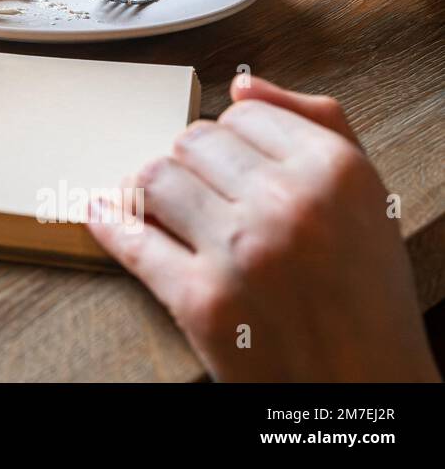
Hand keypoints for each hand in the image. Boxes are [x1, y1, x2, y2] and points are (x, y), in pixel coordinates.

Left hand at [89, 76, 439, 381]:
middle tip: (201, 191)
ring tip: (158, 205)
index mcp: (332, 170)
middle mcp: (284, 204)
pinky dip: (107, 224)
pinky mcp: (199, 300)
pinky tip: (101, 214)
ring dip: (148, 190)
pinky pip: (131, 241)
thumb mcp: (366, 198)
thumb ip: (317, 124)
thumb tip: (243, 82)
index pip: (243, 112)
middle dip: (192, 163)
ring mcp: (236, 251)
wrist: (367, 386)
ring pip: (153, 179)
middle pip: (193, 141)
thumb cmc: (365, 293)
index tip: (232, 159)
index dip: (233, 136)